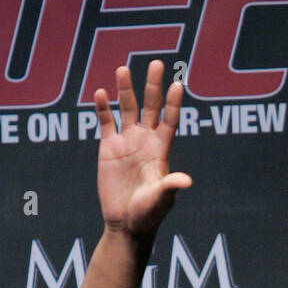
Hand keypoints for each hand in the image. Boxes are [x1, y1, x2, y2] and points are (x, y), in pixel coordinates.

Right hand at [94, 59, 191, 238]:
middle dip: (153, 86)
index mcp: (160, 150)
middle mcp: (145, 140)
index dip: (173, 104)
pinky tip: (100, 93)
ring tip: (122, 69)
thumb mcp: (160, 201)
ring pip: (127, 109)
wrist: (125, 224)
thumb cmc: (147, 215)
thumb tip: (187, 181)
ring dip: (125, 89)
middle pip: (151, 107)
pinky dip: (102, 108)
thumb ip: (170, 187)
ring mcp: (127, 142)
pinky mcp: (109, 148)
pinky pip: (106, 122)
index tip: (177, 85)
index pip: (169, 121)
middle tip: (157, 64)